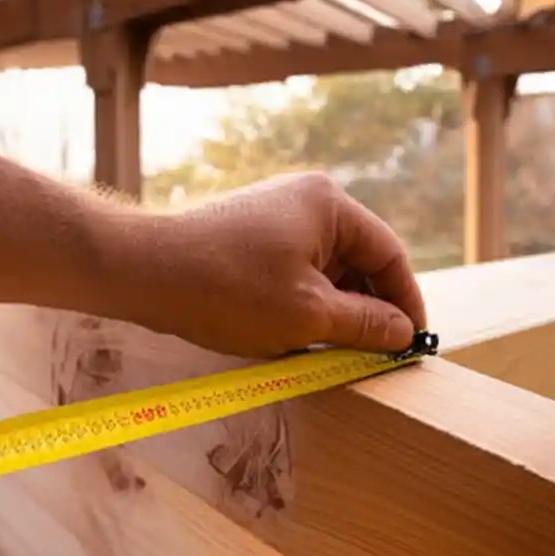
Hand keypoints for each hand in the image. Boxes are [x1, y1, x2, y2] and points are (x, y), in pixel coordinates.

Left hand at [114, 172, 426, 356]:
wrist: (142, 273)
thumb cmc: (226, 290)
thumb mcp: (308, 317)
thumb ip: (364, 324)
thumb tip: (402, 333)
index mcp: (330, 205)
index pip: (389, 254)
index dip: (406, 303)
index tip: (412, 345)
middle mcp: (307, 199)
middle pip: (359, 259)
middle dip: (368, 309)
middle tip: (375, 356)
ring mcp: (276, 214)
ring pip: (326, 269)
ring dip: (334, 310)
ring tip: (332, 353)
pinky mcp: (251, 235)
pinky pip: (296, 270)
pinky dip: (304, 302)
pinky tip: (295, 337)